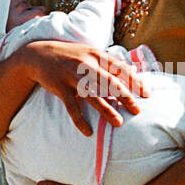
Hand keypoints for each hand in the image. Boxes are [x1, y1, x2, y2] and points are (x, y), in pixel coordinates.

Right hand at [21, 40, 149, 137]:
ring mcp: (72, 76)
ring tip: (118, 123)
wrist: (38, 54)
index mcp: (96, 55)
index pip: (120, 68)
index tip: (147, 94)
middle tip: (137, 111)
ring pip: (92, 95)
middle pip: (109, 82)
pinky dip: (79, 120)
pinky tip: (88, 132)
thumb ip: (111, 63)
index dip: (135, 81)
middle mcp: (86, 64)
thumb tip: (134, 71)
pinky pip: (72, 106)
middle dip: (125, 97)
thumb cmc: (70, 55)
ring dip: (106, 109)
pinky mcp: (60, 87)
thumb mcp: (90, 53)